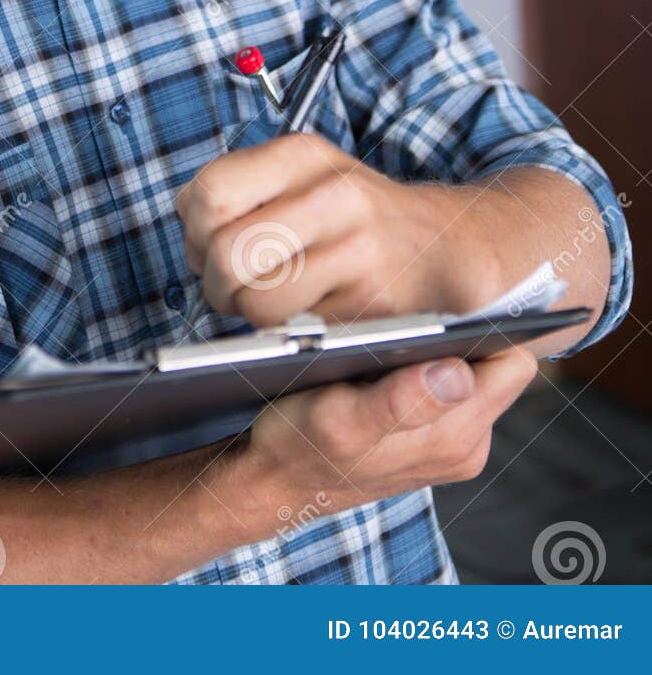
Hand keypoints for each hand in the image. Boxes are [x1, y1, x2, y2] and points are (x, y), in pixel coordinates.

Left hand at [175, 130, 487, 326]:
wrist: (448, 245)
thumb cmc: (357, 218)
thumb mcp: (304, 179)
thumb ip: (243, 192)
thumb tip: (191, 237)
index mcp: (302, 154)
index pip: (210, 192)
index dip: (195, 231)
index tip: (208, 246)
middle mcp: (330, 192)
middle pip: (226, 251)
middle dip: (216, 282)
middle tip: (232, 288)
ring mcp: (355, 245)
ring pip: (256, 297)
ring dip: (249, 313)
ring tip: (266, 303)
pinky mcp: (372, 297)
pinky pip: (296, 327)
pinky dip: (285, 331)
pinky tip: (300, 316)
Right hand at [235, 346, 537, 520]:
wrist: (274, 483)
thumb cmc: (299, 444)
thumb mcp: (340, 419)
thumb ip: (402, 400)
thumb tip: (461, 373)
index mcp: (454, 437)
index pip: (511, 360)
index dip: (489, 325)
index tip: (451, 302)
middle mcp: (466, 445)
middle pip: (498, 365)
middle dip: (462, 336)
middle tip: (411, 320)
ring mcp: (453, 445)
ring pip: (476, 374)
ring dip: (442, 351)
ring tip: (395, 341)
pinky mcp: (435, 442)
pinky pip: (454, 389)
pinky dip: (427, 368)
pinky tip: (387, 364)